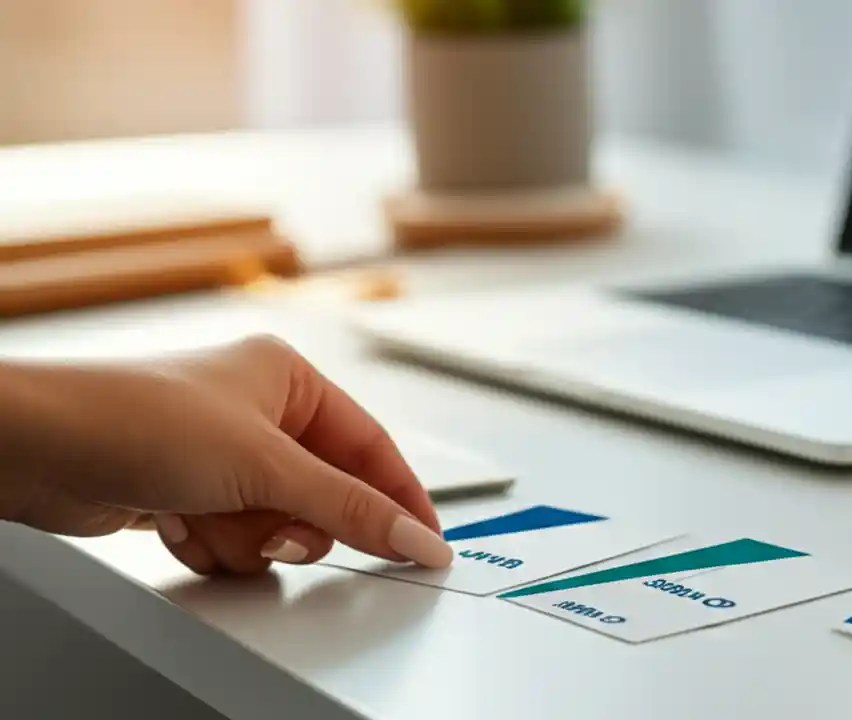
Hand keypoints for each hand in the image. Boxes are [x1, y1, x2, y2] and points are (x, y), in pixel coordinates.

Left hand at [0, 335, 452, 573]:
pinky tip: (177, 521)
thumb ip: (349, 507)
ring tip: (204, 515)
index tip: (425, 543)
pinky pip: (234, 541)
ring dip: (246, 538)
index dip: (400, 498)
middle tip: (272, 527)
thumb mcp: (266, 465)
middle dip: (293, 523)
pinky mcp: (189, 494)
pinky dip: (212, 544)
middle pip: (323, 497)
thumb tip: (414, 536)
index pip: (371, 446)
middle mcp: (259, 414)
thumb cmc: (137, 417)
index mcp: (289, 379)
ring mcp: (223, 458)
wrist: (39, 448)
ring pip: (278, 528)